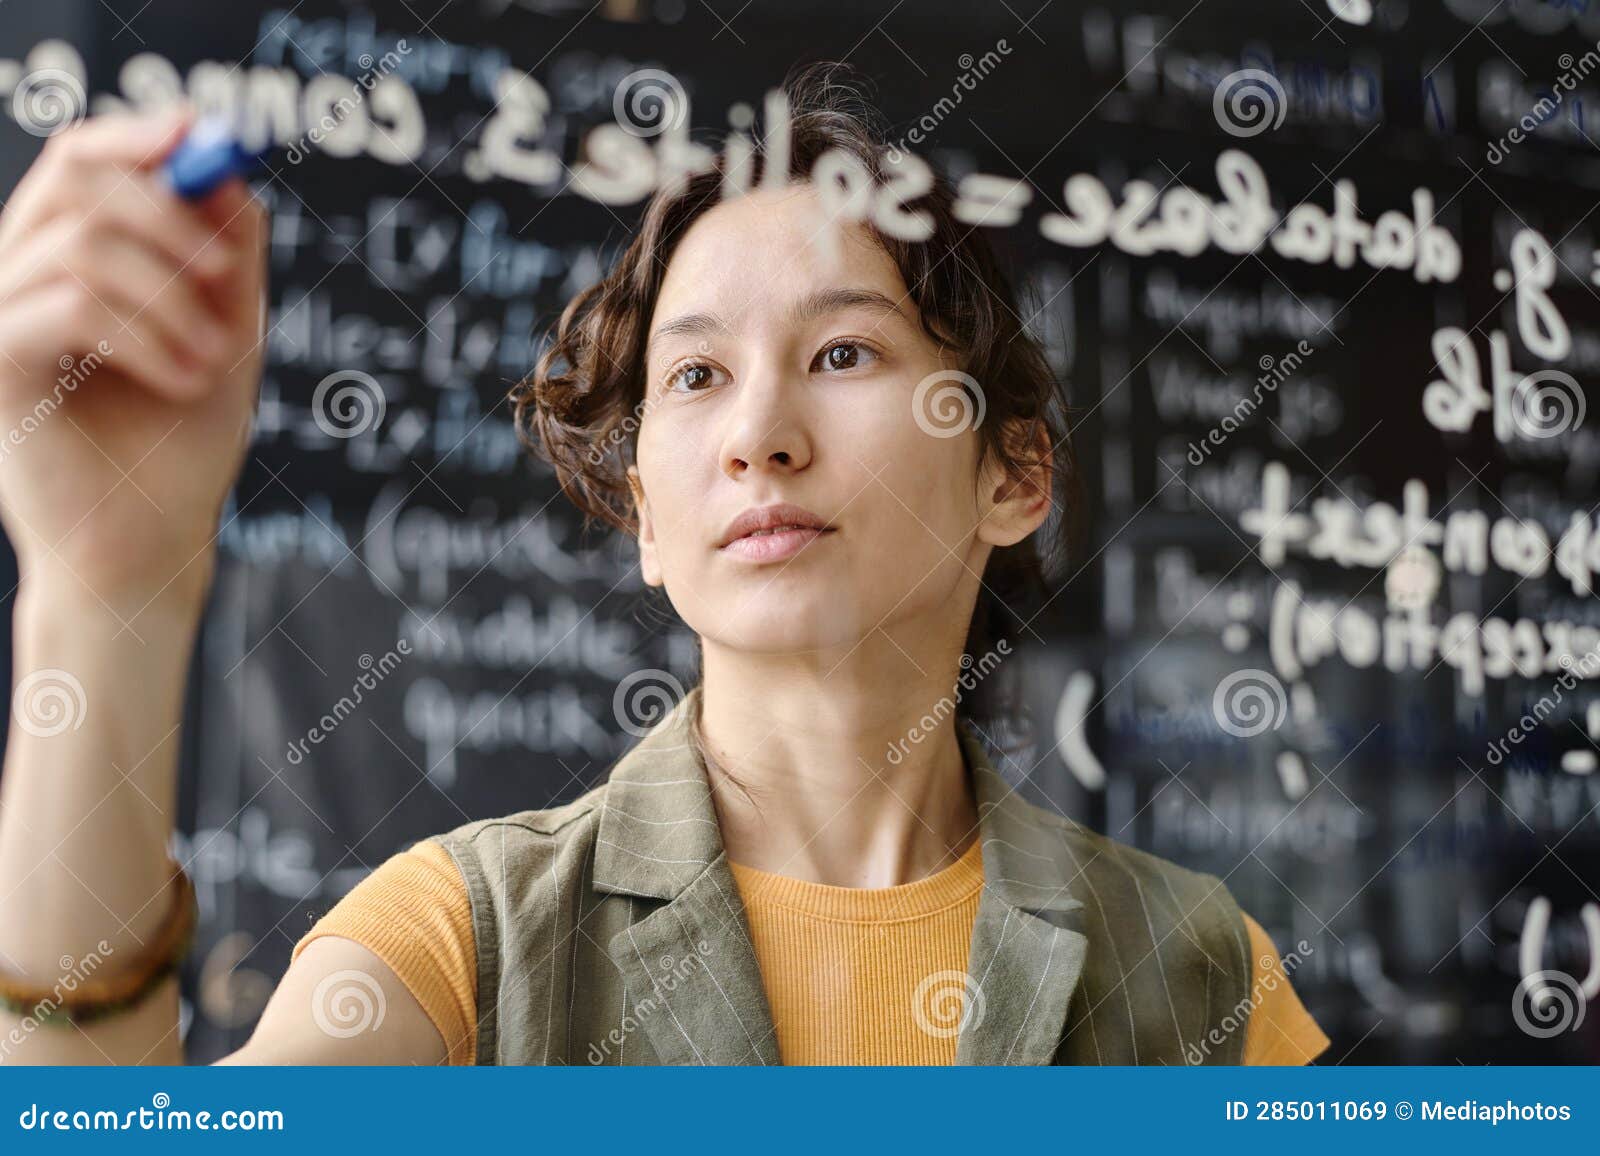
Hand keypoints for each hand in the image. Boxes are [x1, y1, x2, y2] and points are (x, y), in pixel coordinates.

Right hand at [0, 106, 266, 606]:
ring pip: (85, 247)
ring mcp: (0, 317)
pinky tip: (185, 381)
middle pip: (75, 180)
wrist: (151, 541)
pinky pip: (70, 308)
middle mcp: (21, 274)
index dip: (137, 135)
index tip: (199, 133)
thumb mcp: (228, 328)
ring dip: (175, 300)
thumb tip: (222, 165)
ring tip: (214, 358)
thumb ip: (226, 249)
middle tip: (229, 278)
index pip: (80, 160)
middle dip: (171, 218)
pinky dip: (148, 338)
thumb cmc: (182, 439)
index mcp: (69, 256)